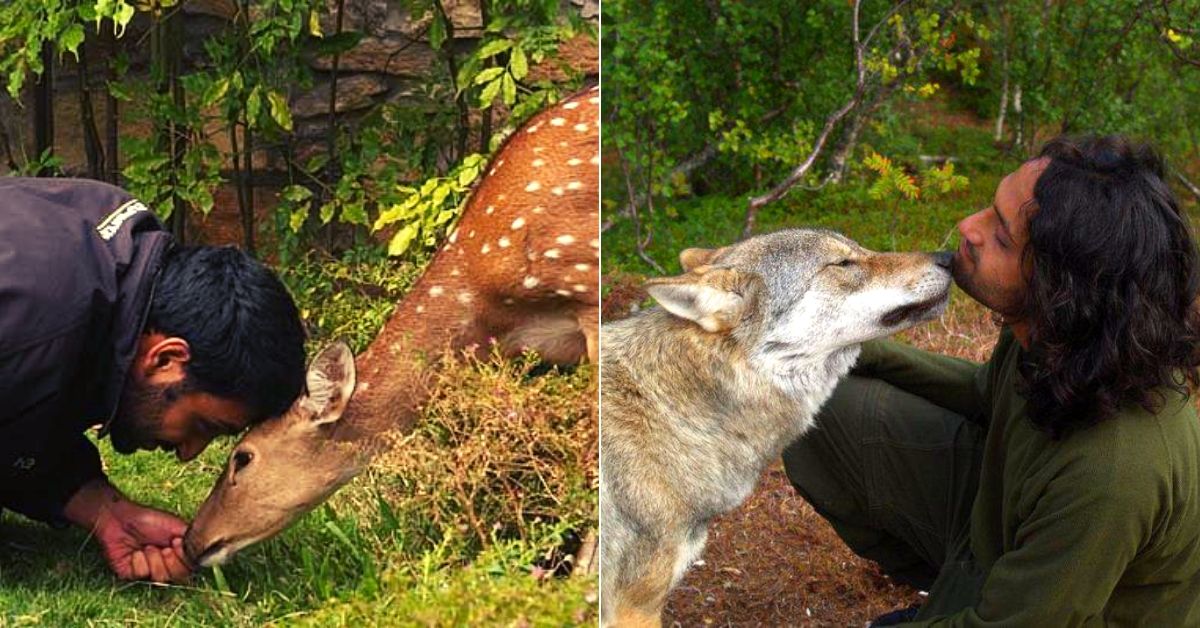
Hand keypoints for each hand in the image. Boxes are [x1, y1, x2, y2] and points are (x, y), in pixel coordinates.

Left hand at [64, 478, 193, 582]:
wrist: (123, 519)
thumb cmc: (150, 520)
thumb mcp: (178, 528)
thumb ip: (193, 542)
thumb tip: (202, 555)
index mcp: (179, 555)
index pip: (190, 568)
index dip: (186, 559)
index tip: (179, 544)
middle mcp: (166, 565)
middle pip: (178, 576)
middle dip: (172, 560)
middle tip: (165, 547)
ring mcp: (149, 571)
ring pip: (161, 577)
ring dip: (155, 559)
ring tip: (148, 547)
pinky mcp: (132, 574)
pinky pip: (142, 573)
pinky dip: (139, 560)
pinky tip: (135, 552)